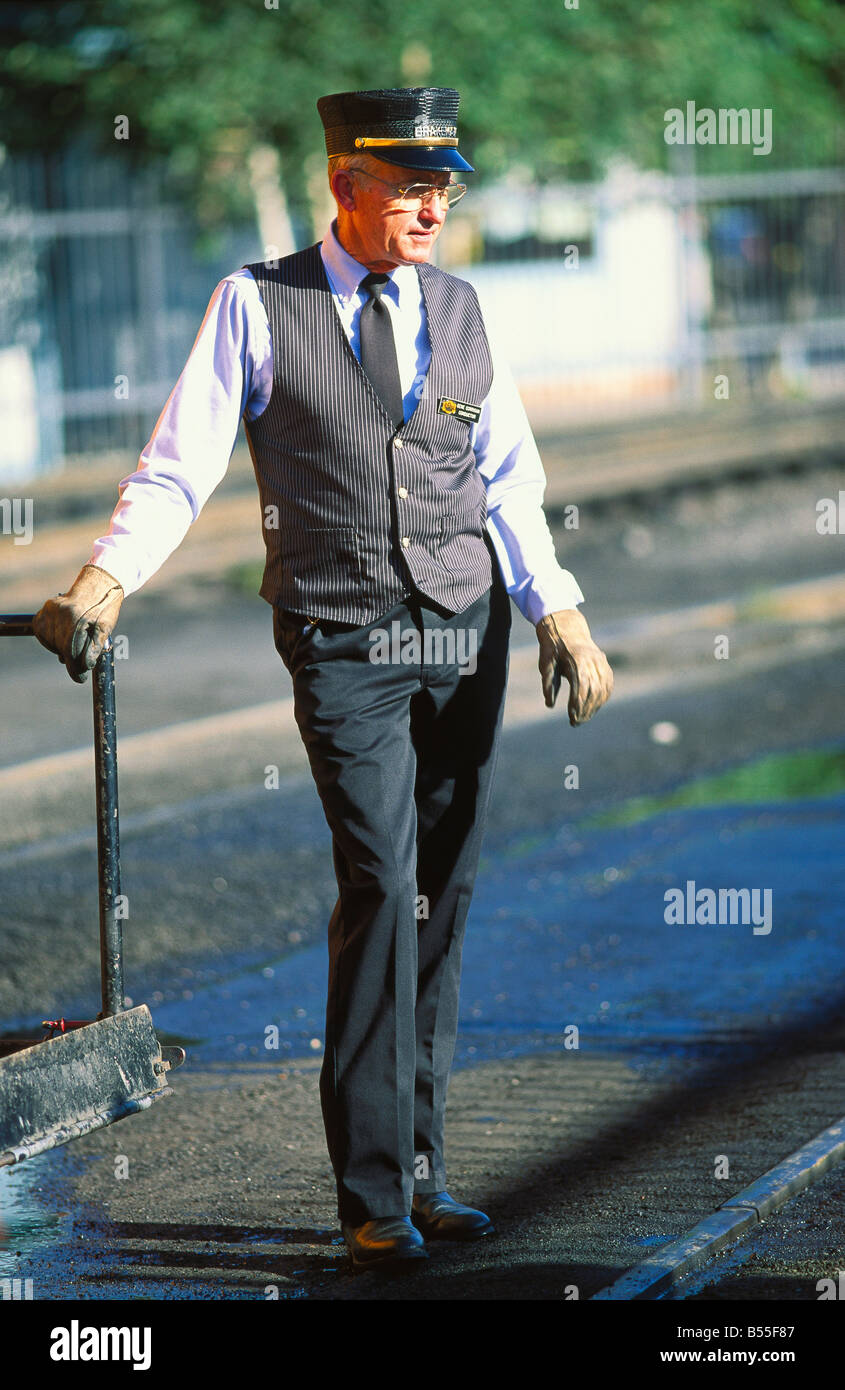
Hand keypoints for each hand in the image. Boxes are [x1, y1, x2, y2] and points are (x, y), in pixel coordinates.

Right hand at [32, 564, 123, 683]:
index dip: (76, 669)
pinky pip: (43, 633)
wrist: (98, 586)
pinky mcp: (44, 610)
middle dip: (71, 657)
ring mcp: (50, 610)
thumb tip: (84, 667)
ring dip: (61, 648)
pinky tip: (62, 634)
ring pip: (51, 642)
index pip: (72, 651)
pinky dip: (52, 639)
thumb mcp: (106, 628)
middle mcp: (61, 613)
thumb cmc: (105, 609)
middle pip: (61, 649)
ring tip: (74, 640)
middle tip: (80, 660)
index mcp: (78, 618)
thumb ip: (94, 648)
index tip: (80, 678)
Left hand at [535, 608, 612, 724]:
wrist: (566, 627)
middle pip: (594, 691)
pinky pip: (608, 684)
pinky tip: (595, 707)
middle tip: (576, 723)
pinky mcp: (604, 664)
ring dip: (595, 707)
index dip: (578, 705)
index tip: (572, 718)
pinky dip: (603, 698)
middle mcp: (592, 661)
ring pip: (603, 689)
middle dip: (586, 710)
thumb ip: (548, 683)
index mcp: (577, 660)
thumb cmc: (553, 647)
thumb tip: (550, 704)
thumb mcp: (545, 662)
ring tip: (583, 718)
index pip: (581, 688)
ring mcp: (600, 662)